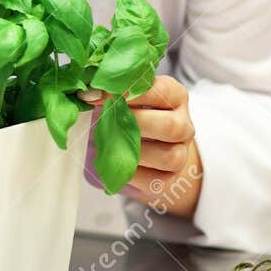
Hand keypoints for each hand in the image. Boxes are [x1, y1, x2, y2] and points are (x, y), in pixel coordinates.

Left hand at [81, 76, 203, 218]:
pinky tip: (113, 162)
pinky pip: (155, 180)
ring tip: (107, 143)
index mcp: (175, 95)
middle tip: (104, 121)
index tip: (95, 95)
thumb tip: (86, 91)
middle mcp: (184, 124)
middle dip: (133, 124)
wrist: (144, 146)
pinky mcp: (170, 179)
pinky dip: (131, 173)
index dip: (126, 92)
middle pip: (171, 126)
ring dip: (133, 151)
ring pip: (168, 157)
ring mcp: (181, 154)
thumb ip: (110, 90)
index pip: (160, 90)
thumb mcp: (125, 95)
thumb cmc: (129, 113)